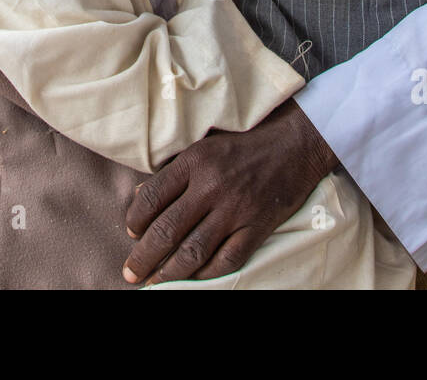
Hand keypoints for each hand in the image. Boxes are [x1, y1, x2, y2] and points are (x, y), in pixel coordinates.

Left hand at [122, 99, 339, 283]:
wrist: (296, 144)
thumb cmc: (245, 144)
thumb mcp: (205, 146)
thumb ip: (174, 170)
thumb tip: (140, 195)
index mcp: (195, 161)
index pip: (152, 196)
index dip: (135, 220)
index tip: (131, 232)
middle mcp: (212, 185)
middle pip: (167, 229)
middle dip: (143, 257)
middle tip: (130, 272)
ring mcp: (236, 209)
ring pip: (193, 250)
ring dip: (169, 272)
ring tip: (154, 282)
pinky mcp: (258, 226)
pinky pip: (227, 259)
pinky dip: (206, 274)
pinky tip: (193, 279)